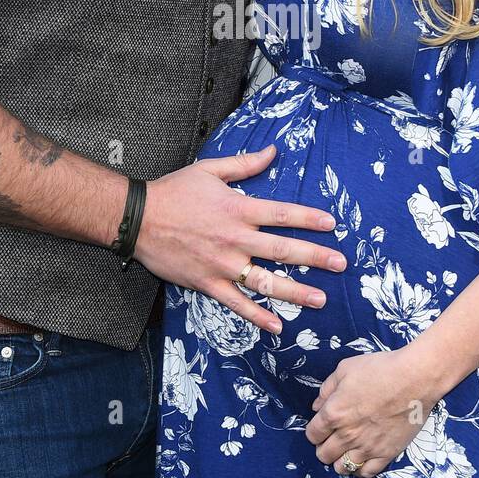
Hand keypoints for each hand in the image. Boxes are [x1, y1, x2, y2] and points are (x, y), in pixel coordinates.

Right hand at [133, 144, 346, 332]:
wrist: (137, 219)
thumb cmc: (173, 191)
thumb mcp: (209, 169)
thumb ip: (245, 164)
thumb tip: (273, 151)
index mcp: (238, 208)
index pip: (283, 214)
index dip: (310, 219)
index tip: (332, 225)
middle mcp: (235, 239)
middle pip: (283, 250)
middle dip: (315, 258)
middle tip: (341, 264)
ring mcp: (222, 264)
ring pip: (266, 281)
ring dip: (295, 292)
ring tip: (320, 300)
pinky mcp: (208, 283)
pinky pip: (237, 304)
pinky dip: (258, 316)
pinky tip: (277, 326)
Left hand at [306, 349, 437, 476]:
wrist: (415, 379)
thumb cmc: (379, 369)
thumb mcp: (345, 369)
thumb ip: (326, 389)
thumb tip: (317, 406)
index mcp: (333, 413)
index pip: (312, 434)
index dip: (315, 431)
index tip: (322, 427)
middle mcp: (347, 435)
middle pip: (323, 455)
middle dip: (324, 447)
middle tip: (333, 439)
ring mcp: (367, 447)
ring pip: (342, 468)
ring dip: (339, 460)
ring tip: (346, 450)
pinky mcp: (386, 454)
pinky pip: (366, 473)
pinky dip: (360, 469)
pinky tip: (362, 458)